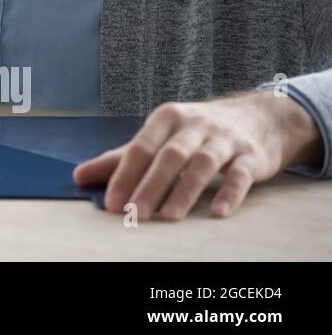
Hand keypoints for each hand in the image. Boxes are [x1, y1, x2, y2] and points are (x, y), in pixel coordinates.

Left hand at [74, 90, 321, 219]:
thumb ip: (120, 158)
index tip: (112, 203)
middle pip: (170, 156)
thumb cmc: (196, 132)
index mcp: (166, 118)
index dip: (125, 175)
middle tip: (135, 214)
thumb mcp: (158, 137)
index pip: (140, 147)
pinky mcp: (251, 155)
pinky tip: (218, 212)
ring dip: (185, 191)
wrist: (257, 117)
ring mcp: (225, 139)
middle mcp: (195, 125)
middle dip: (150, 186)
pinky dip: (229, 193)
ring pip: (203, 163)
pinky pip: (240, 174)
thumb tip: (78, 176)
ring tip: (169, 217)